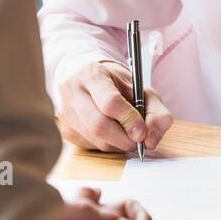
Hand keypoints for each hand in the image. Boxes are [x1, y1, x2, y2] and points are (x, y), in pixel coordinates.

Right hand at [54, 54, 174, 152]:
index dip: (129, 120)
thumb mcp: (140, 87)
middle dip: (124, 138)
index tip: (142, 132)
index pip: (110, 102)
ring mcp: (65, 112)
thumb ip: (155, 111)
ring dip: (118, 143)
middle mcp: (72, 91)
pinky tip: (111, 131)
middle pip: (99, 125)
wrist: (84, 75)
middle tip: (139, 139)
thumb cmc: (114, 81)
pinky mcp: (65, 130)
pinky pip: (91, 146)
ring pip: (96, 139)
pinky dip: (107, 144)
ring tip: (126, 131)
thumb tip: (151, 140)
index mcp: (92, 73)